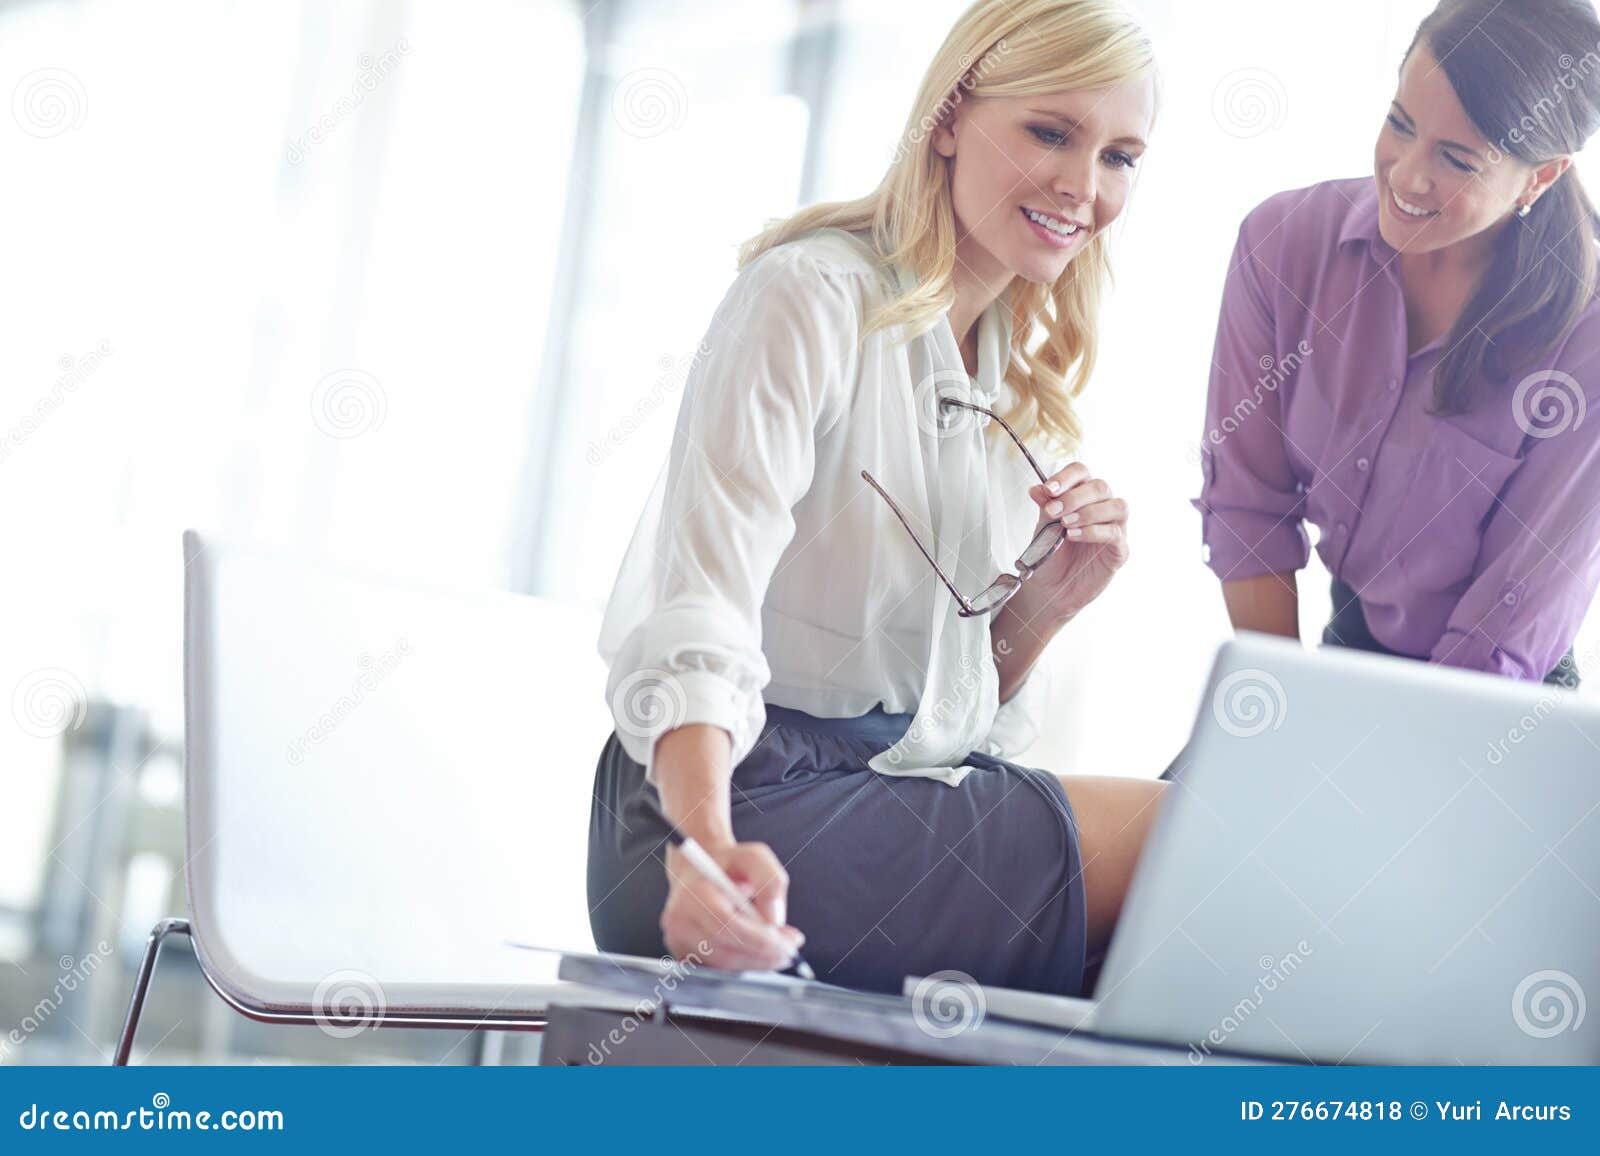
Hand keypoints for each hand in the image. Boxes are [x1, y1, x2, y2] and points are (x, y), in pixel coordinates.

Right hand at [659, 838, 804, 971]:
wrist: (699, 868)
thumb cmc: (727, 863)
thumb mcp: (755, 857)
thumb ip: (771, 881)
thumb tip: (775, 920)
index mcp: (694, 893)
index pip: (728, 926)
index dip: (761, 940)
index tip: (789, 944)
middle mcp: (679, 919)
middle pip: (726, 952)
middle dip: (764, 956)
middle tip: (791, 952)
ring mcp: (677, 938)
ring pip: (724, 964)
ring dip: (756, 962)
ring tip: (779, 950)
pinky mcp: (681, 952)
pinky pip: (718, 967)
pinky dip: (742, 963)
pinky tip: (758, 952)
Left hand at [1010, 462, 1129, 625]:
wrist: (1050, 588)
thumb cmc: (1049, 554)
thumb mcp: (1043, 527)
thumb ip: (1045, 507)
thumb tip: (1036, 488)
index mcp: (1083, 496)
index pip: (1082, 473)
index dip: (1067, 477)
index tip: (1048, 490)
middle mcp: (1102, 507)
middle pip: (1101, 486)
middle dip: (1075, 497)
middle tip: (1053, 511)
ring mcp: (1115, 528)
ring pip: (1117, 506)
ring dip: (1089, 512)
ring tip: (1066, 524)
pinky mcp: (1119, 550)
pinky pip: (1115, 534)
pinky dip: (1094, 532)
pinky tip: (1074, 536)